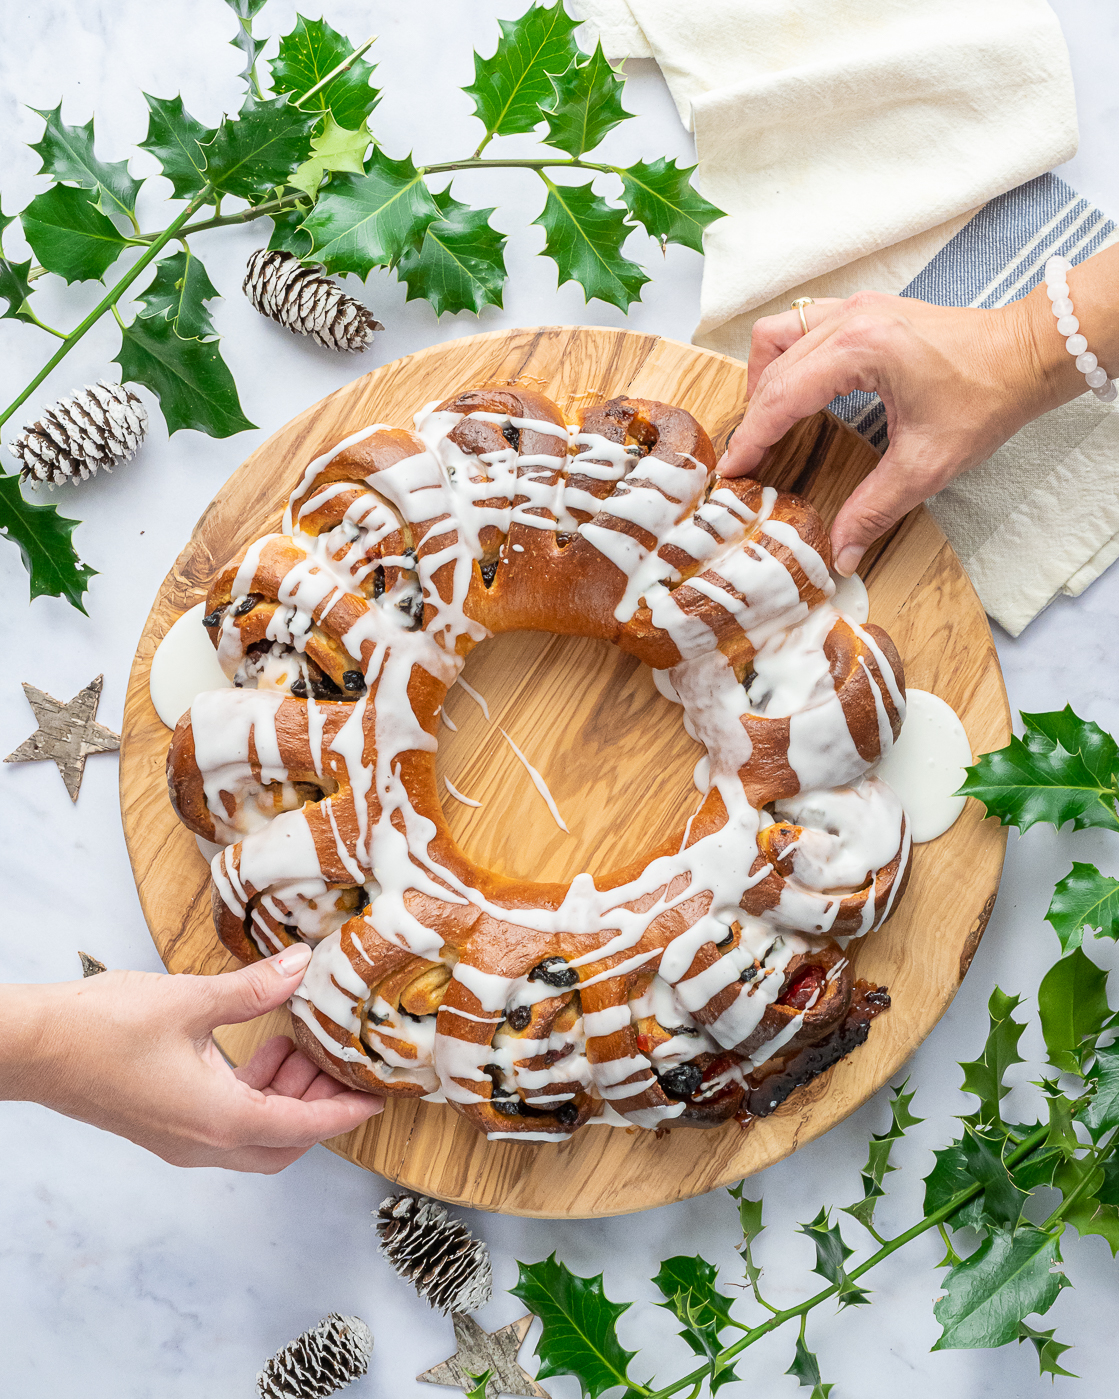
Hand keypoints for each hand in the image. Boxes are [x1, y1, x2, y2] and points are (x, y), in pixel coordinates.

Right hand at [2, 943, 382, 1172]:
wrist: (33, 1048)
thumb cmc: (100, 1030)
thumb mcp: (191, 1000)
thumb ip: (253, 989)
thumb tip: (300, 966)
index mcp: (217, 1120)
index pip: (303, 1128)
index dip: (345, 1113)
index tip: (378, 1099)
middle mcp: (202, 1142)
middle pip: (283, 1143)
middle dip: (318, 1108)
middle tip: (340, 1066)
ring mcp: (181, 1138)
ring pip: (255, 1134)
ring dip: (284, 1097)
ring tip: (299, 1046)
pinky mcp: (165, 1124)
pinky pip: (226, 1121)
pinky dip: (253, 1092)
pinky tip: (259, 1048)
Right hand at [717, 287, 1077, 574]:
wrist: (1030, 353)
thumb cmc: (987, 398)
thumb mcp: (927, 465)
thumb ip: (874, 509)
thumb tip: (841, 553)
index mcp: (861, 349)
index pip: (782, 396)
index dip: (752, 437)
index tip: (732, 470)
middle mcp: (851, 320)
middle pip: (772, 364)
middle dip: (754, 413)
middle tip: (748, 459)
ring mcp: (858, 308)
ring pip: (780, 333)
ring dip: (765, 376)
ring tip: (769, 421)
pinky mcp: (868, 311)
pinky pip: (804, 326)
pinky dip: (789, 359)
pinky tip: (800, 394)